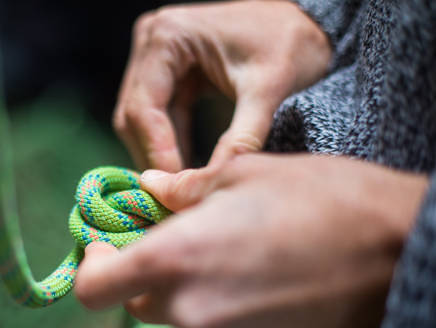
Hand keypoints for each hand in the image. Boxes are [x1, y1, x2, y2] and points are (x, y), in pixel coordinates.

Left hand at [75, 154, 427, 327]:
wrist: (396, 251)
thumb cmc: (320, 199)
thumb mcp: (244, 174)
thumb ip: (183, 190)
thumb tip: (149, 189)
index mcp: (176, 260)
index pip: (96, 287)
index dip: (91, 265)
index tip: (104, 244)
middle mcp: (192, 310)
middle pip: (139, 301)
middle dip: (148, 271)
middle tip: (179, 237)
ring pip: (180, 315)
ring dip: (190, 287)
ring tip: (232, 251)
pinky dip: (221, 306)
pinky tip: (258, 277)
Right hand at [113, 1, 331, 171]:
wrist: (307, 21)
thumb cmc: (291, 42)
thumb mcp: (268, 88)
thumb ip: (243, 136)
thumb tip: (216, 182)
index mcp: (168, 36)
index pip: (144, 106)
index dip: (156, 150)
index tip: (176, 185)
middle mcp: (152, 40)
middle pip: (134, 114)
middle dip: (154, 155)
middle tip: (174, 193)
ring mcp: (156, 56)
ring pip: (141, 118)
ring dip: (159, 152)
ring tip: (180, 186)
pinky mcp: (168, 71)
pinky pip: (159, 115)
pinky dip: (170, 141)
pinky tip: (185, 167)